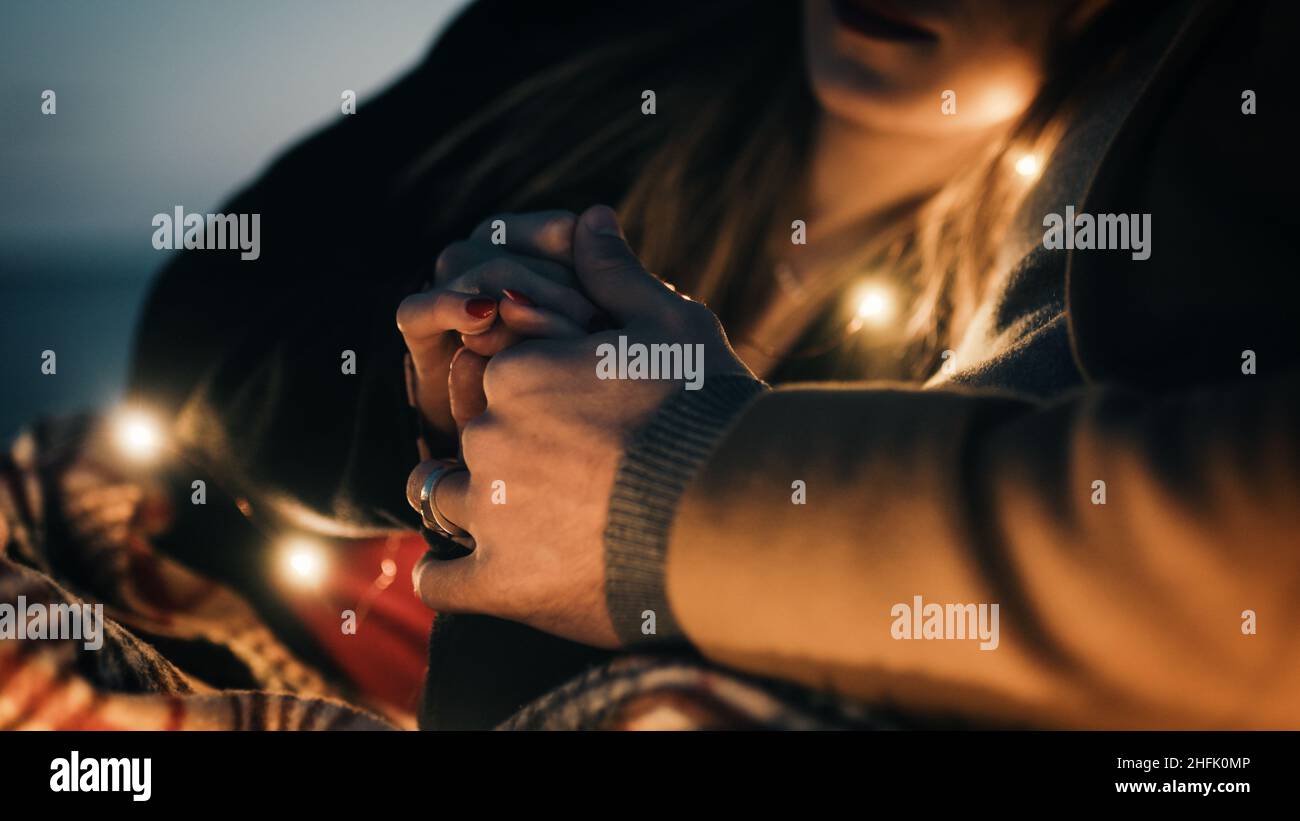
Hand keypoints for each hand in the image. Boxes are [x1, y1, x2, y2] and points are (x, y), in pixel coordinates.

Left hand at [406, 205, 751, 646]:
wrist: (739, 515)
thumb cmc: (710, 411)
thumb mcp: (672, 326)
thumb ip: (616, 275)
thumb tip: (589, 219)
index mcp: (517, 372)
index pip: (495, 381)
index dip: (530, 399)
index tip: (568, 422)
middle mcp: (489, 437)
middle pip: (472, 440)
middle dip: (501, 452)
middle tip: (558, 477)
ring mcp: (490, 513)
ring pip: (443, 503)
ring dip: (468, 509)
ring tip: (517, 523)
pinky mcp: (502, 584)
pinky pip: (441, 582)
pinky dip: (451, 577)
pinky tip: (471, 575)